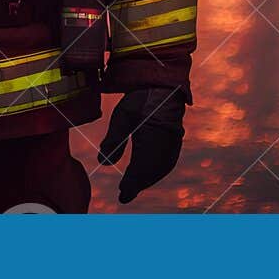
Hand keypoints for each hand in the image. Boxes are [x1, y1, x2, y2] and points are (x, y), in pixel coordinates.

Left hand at [98, 87, 186, 203]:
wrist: (163, 82)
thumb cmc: (140, 98)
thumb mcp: (122, 116)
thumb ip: (113, 141)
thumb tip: (103, 163)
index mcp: (152, 140)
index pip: (140, 170)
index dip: (131, 185)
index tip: (121, 197)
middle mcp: (166, 145)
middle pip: (151, 172)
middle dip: (138, 184)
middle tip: (124, 193)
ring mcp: (173, 142)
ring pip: (160, 168)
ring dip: (147, 178)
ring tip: (133, 185)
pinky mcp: (175, 138)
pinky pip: (167, 161)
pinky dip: (157, 170)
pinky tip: (149, 173)